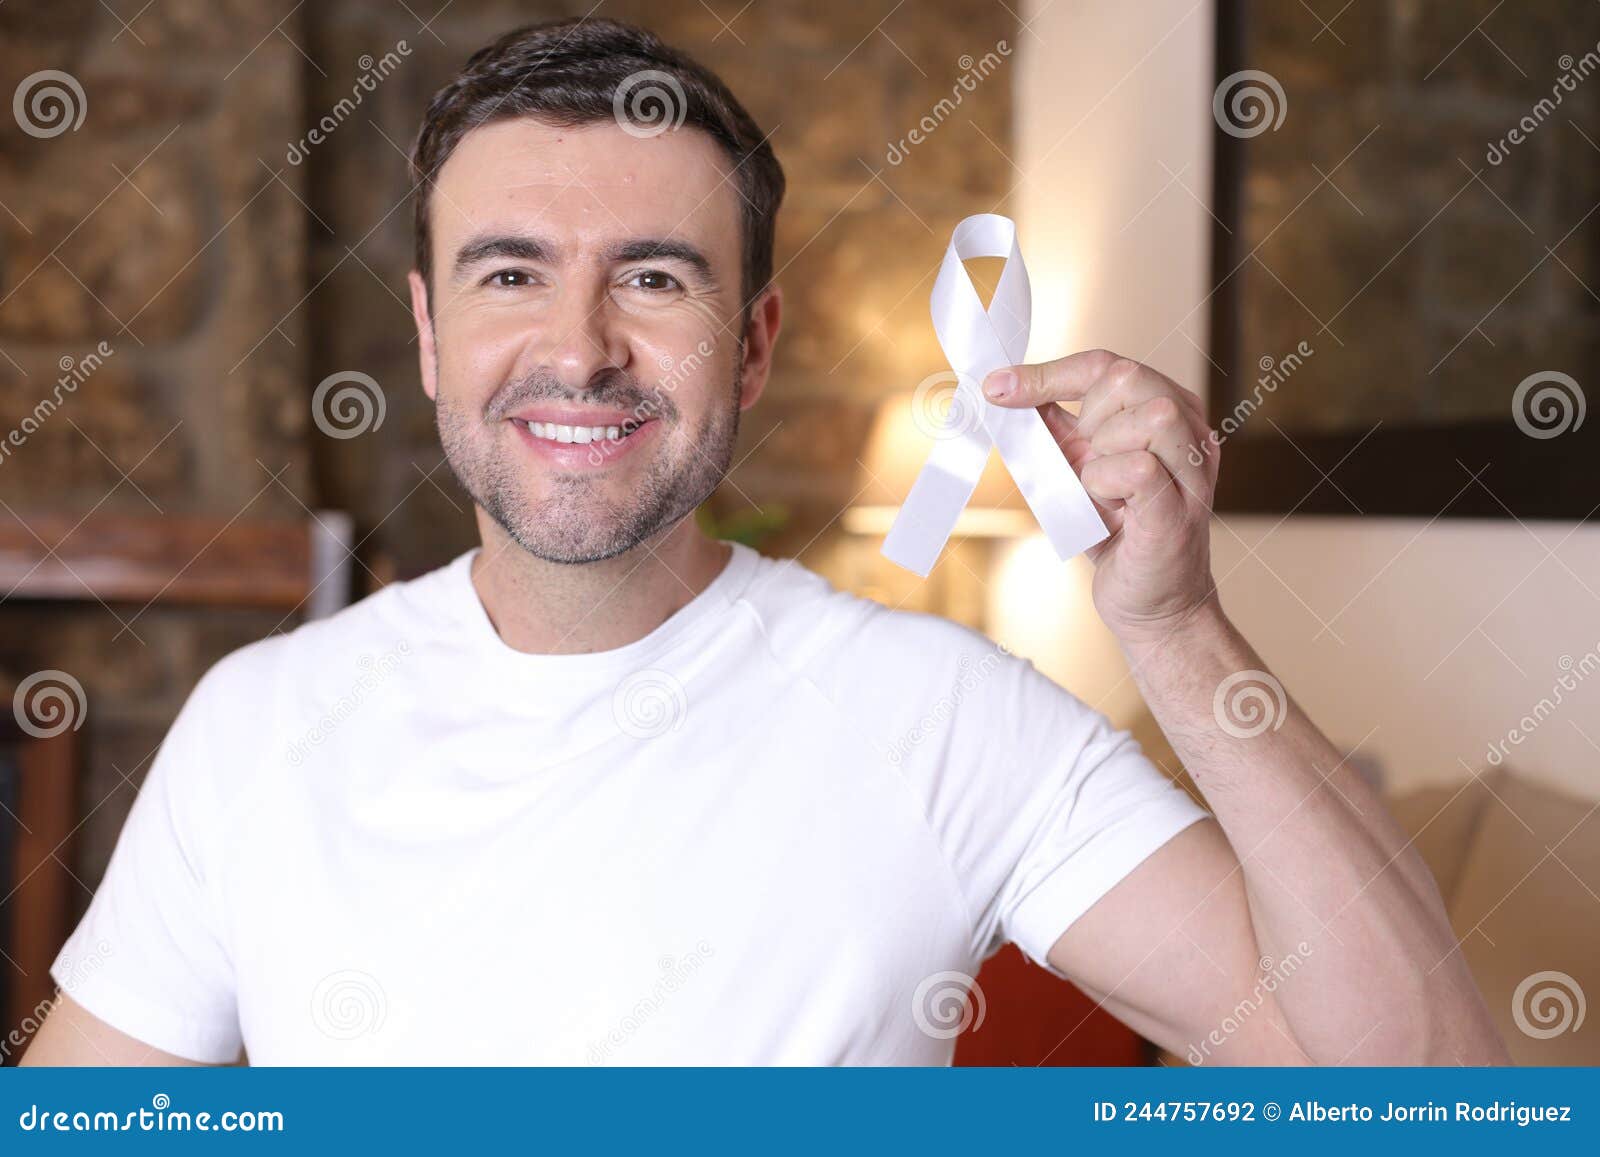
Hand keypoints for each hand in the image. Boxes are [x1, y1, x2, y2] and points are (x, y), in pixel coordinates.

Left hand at [982, 350, 1221, 644]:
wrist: (1149, 604)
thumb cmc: (1119, 535)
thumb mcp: (1077, 469)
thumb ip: (1055, 429)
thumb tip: (1006, 390)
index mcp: (1167, 411)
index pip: (1105, 365)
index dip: (1046, 373)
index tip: (996, 388)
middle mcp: (1191, 430)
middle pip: (1126, 377)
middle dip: (1087, 421)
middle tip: (1085, 469)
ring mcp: (1193, 468)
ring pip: (1146, 417)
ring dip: (1101, 455)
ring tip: (1105, 493)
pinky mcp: (1181, 506)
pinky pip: (1137, 468)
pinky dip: (1106, 486)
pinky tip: (1114, 511)